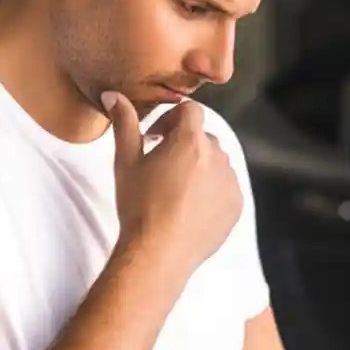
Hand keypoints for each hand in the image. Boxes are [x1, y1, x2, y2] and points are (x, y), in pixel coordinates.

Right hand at [102, 92, 241, 272]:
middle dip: (184, 145)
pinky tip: (189, 208)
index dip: (171, 119)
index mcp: (191, 141)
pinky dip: (211, 191)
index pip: (190, 110)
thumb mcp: (126, 162)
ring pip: (216, 163)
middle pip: (203, 138)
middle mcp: (218, 157)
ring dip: (199, 168)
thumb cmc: (139, 206)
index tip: (155, 138)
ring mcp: (230, 182)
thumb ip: (124, 124)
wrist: (159, 253)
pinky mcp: (236, 205)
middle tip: (161, 167)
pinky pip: (225, 188)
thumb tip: (114, 95)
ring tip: (175, 191)